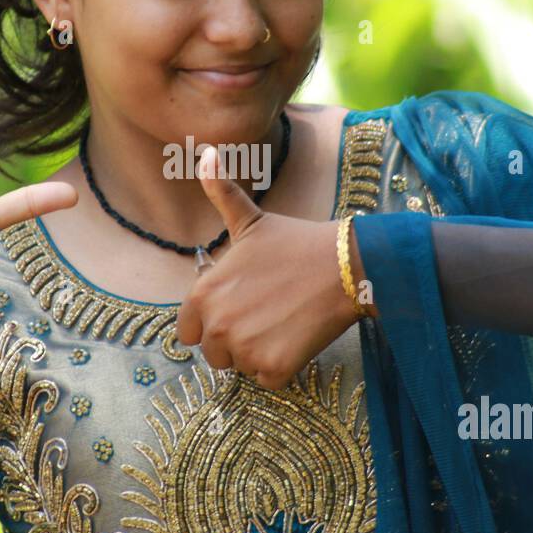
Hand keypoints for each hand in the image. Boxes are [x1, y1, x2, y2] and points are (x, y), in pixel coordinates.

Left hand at [175, 147, 360, 389]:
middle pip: (214, 354)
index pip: (187, 332)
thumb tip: (205, 153)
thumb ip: (221, 194)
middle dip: (237, 341)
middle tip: (268, 314)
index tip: (241, 308)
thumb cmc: (296, 242)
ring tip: (283, 322)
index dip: (213, 322)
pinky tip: (298, 337)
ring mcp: (243, 348)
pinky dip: (283, 366)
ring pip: (241, 367)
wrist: (345, 266)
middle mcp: (215, 324)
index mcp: (201, 294)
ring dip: (259, 353)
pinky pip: (267, 379)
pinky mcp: (272, 368)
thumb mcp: (251, 221)